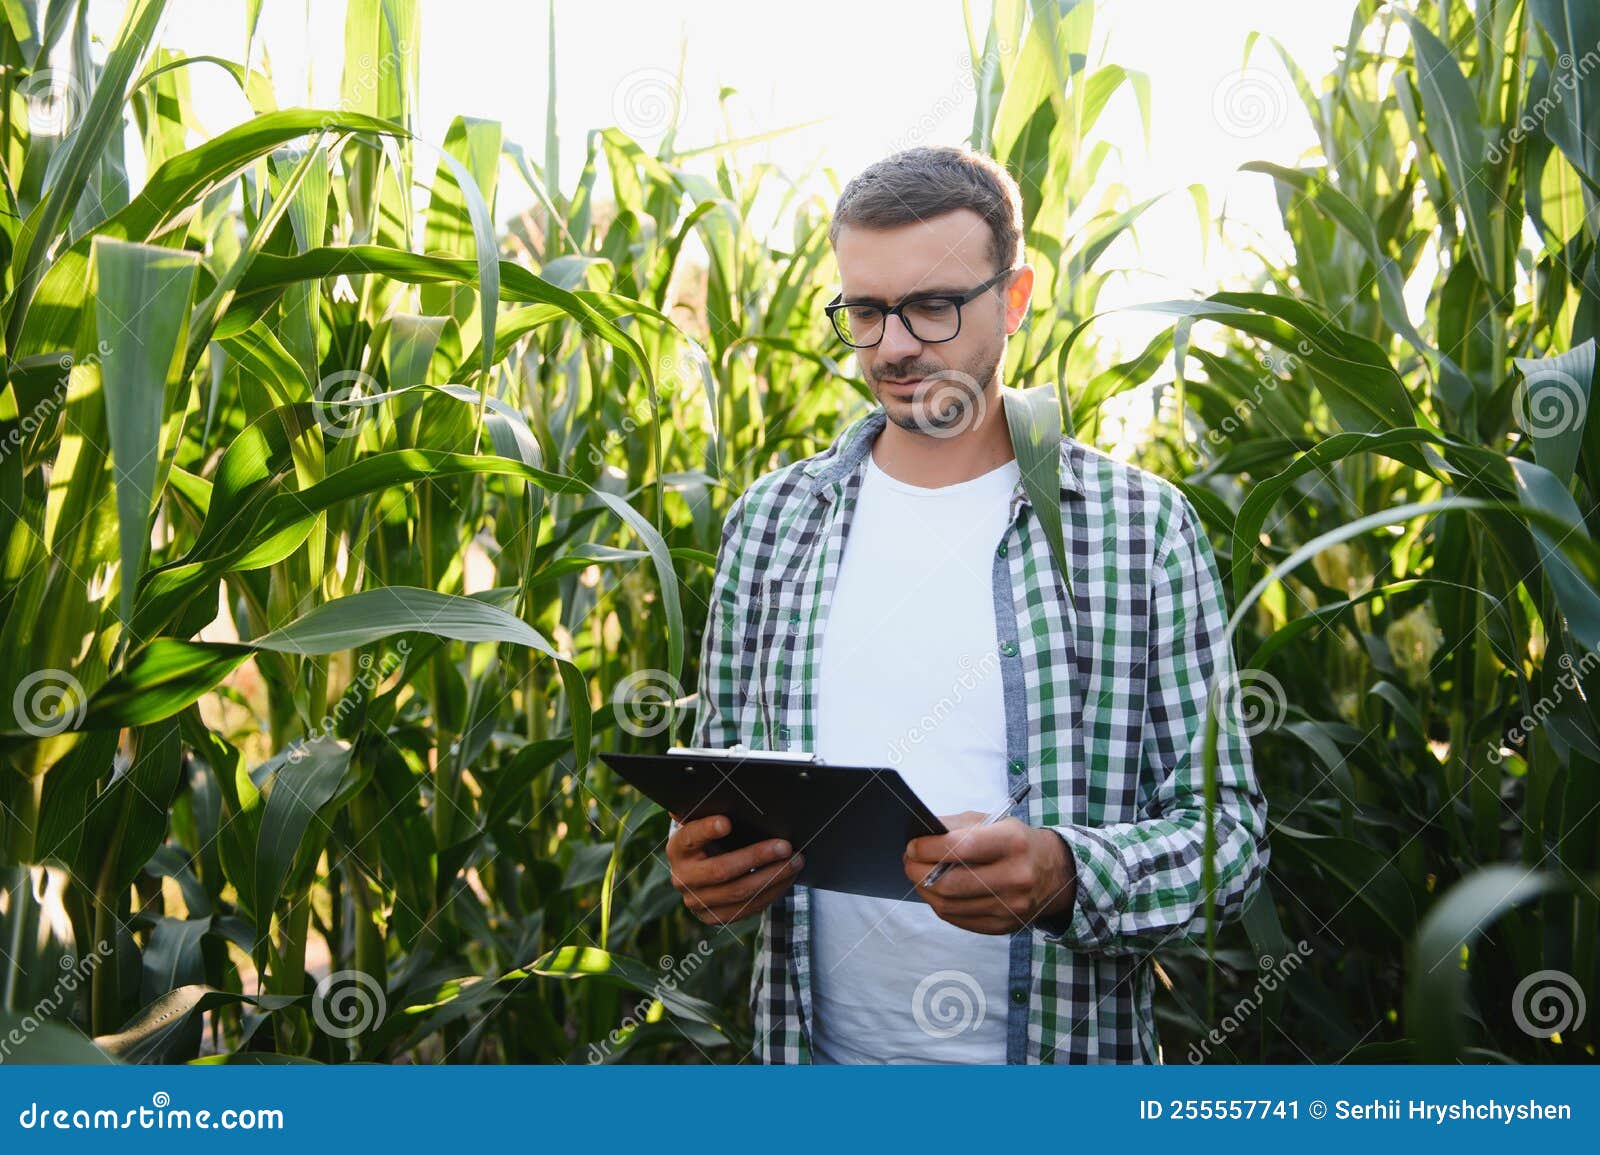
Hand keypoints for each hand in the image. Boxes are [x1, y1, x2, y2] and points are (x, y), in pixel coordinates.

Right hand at [666, 814, 804, 925]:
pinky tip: (787, 878)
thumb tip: (726, 793)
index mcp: (678, 848)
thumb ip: (711, 810)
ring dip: (772, 877)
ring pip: (739, 893)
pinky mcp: (713, 917)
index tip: (727, 822)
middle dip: (757, 857)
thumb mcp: (706, 822)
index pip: (690, 836)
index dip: (707, 830)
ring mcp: (696, 902)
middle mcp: (682, 877)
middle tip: (785, 846)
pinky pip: (746, 909)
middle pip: (721, 870)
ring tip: (795, 861)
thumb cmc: (711, 838)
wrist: (700, 870)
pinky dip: (771, 893)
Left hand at [903, 812, 1076, 933]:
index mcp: (1013, 843)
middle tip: (908, 862)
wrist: (1057, 873)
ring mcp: (1011, 906)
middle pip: (950, 883)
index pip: (960, 848)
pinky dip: (941, 906)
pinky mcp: (1004, 926)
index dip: (928, 849)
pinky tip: (935, 893)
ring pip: (950, 905)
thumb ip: (957, 826)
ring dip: (925, 890)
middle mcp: (1015, 877)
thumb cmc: (1019, 842)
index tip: (912, 846)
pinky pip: (960, 919)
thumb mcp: (995, 822)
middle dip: (918, 872)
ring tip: (918, 876)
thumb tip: (921, 835)